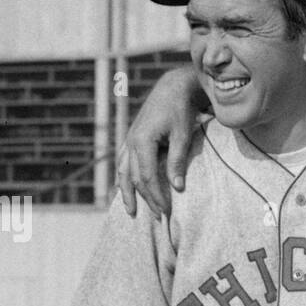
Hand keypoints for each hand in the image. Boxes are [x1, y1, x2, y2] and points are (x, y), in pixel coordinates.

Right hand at [116, 65, 201, 218]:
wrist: (172, 88)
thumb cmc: (180, 110)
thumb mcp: (182, 135)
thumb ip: (177, 161)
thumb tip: (177, 187)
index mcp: (142, 141)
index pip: (147, 177)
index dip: (156, 196)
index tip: (167, 212)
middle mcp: (130, 142)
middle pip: (135, 179)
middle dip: (146, 199)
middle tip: (159, 217)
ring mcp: (128, 140)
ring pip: (123, 172)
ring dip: (127, 193)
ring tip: (132, 212)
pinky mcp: (131, 138)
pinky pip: (122, 163)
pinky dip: (122, 178)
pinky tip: (123, 189)